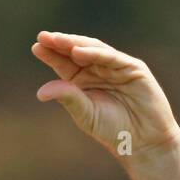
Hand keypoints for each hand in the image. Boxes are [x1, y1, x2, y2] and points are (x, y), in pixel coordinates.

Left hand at [32, 31, 179, 179]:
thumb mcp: (85, 113)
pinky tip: (79, 52)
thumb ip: (66, 98)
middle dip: (61, 43)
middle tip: (43, 37)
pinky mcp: (133, 68)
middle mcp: (99, 70)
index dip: (51, 54)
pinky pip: (112, 57)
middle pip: (77, 51)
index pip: (65, 63)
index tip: (36, 47)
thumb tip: (40, 92)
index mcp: (84, 81)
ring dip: (75, 44)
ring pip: (94, 50)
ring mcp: (117, 67)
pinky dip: (95, 53)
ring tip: (58, 41)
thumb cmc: (113, 130)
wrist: (143, 142)